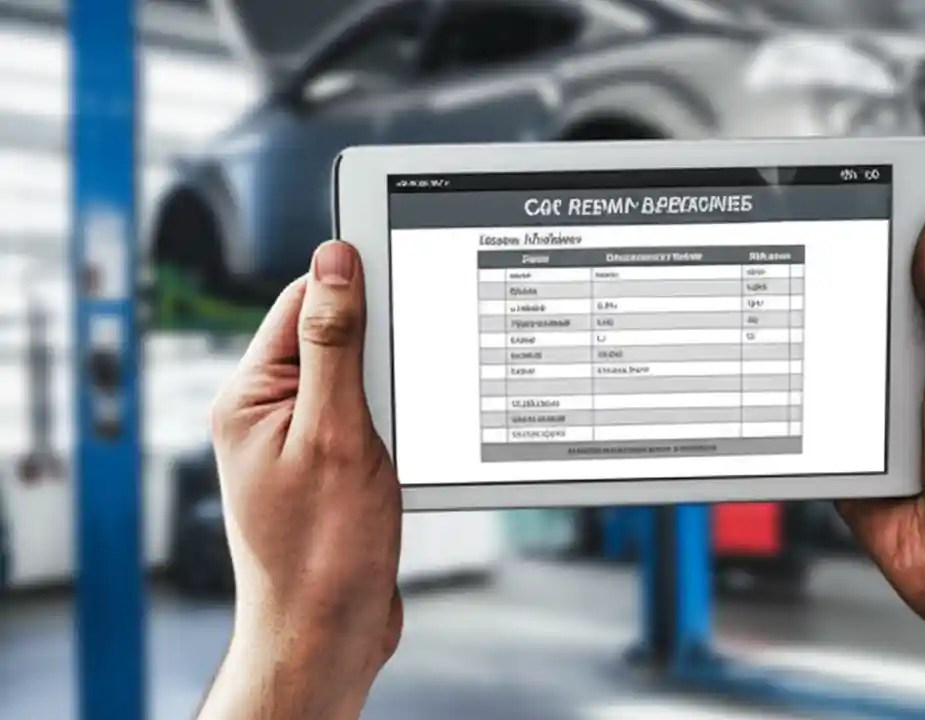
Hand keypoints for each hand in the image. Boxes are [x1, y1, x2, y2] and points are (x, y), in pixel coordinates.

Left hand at [201, 241, 401, 719]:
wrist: (328, 633)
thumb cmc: (323, 549)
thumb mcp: (335, 433)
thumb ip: (334, 345)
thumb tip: (334, 264)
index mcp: (249, 397)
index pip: (301, 302)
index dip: (352, 284)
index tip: (403, 275)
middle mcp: (267, 413)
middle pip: (331, 336)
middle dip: (380, 346)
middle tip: (407, 376)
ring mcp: (298, 441)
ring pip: (357, 379)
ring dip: (390, 389)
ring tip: (399, 429)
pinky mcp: (328, 466)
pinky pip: (366, 417)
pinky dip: (394, 420)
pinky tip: (409, 443)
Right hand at [837, 209, 924, 630]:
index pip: (920, 277)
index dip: (887, 249)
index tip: (848, 218)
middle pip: (864, 316)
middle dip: (840, 308)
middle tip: (815, 294)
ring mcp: (887, 415)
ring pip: (832, 364)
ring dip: (817, 362)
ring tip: (802, 354)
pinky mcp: (854, 452)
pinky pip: (813, 420)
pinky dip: (798, 410)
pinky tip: (785, 399)